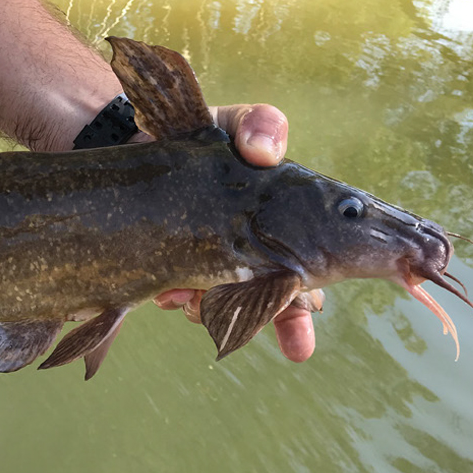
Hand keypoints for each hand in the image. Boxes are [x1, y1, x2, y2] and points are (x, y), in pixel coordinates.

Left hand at [151, 103, 316, 362]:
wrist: (131, 147)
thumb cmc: (196, 139)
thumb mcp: (231, 124)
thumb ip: (258, 125)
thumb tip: (266, 151)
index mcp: (278, 224)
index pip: (311, 263)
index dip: (327, 290)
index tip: (342, 318)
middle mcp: (251, 252)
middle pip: (282, 298)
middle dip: (289, 325)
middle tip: (299, 348)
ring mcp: (211, 267)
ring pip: (230, 308)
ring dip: (219, 307)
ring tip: (195, 293)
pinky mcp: (173, 274)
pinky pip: (185, 302)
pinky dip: (181, 298)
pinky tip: (169, 289)